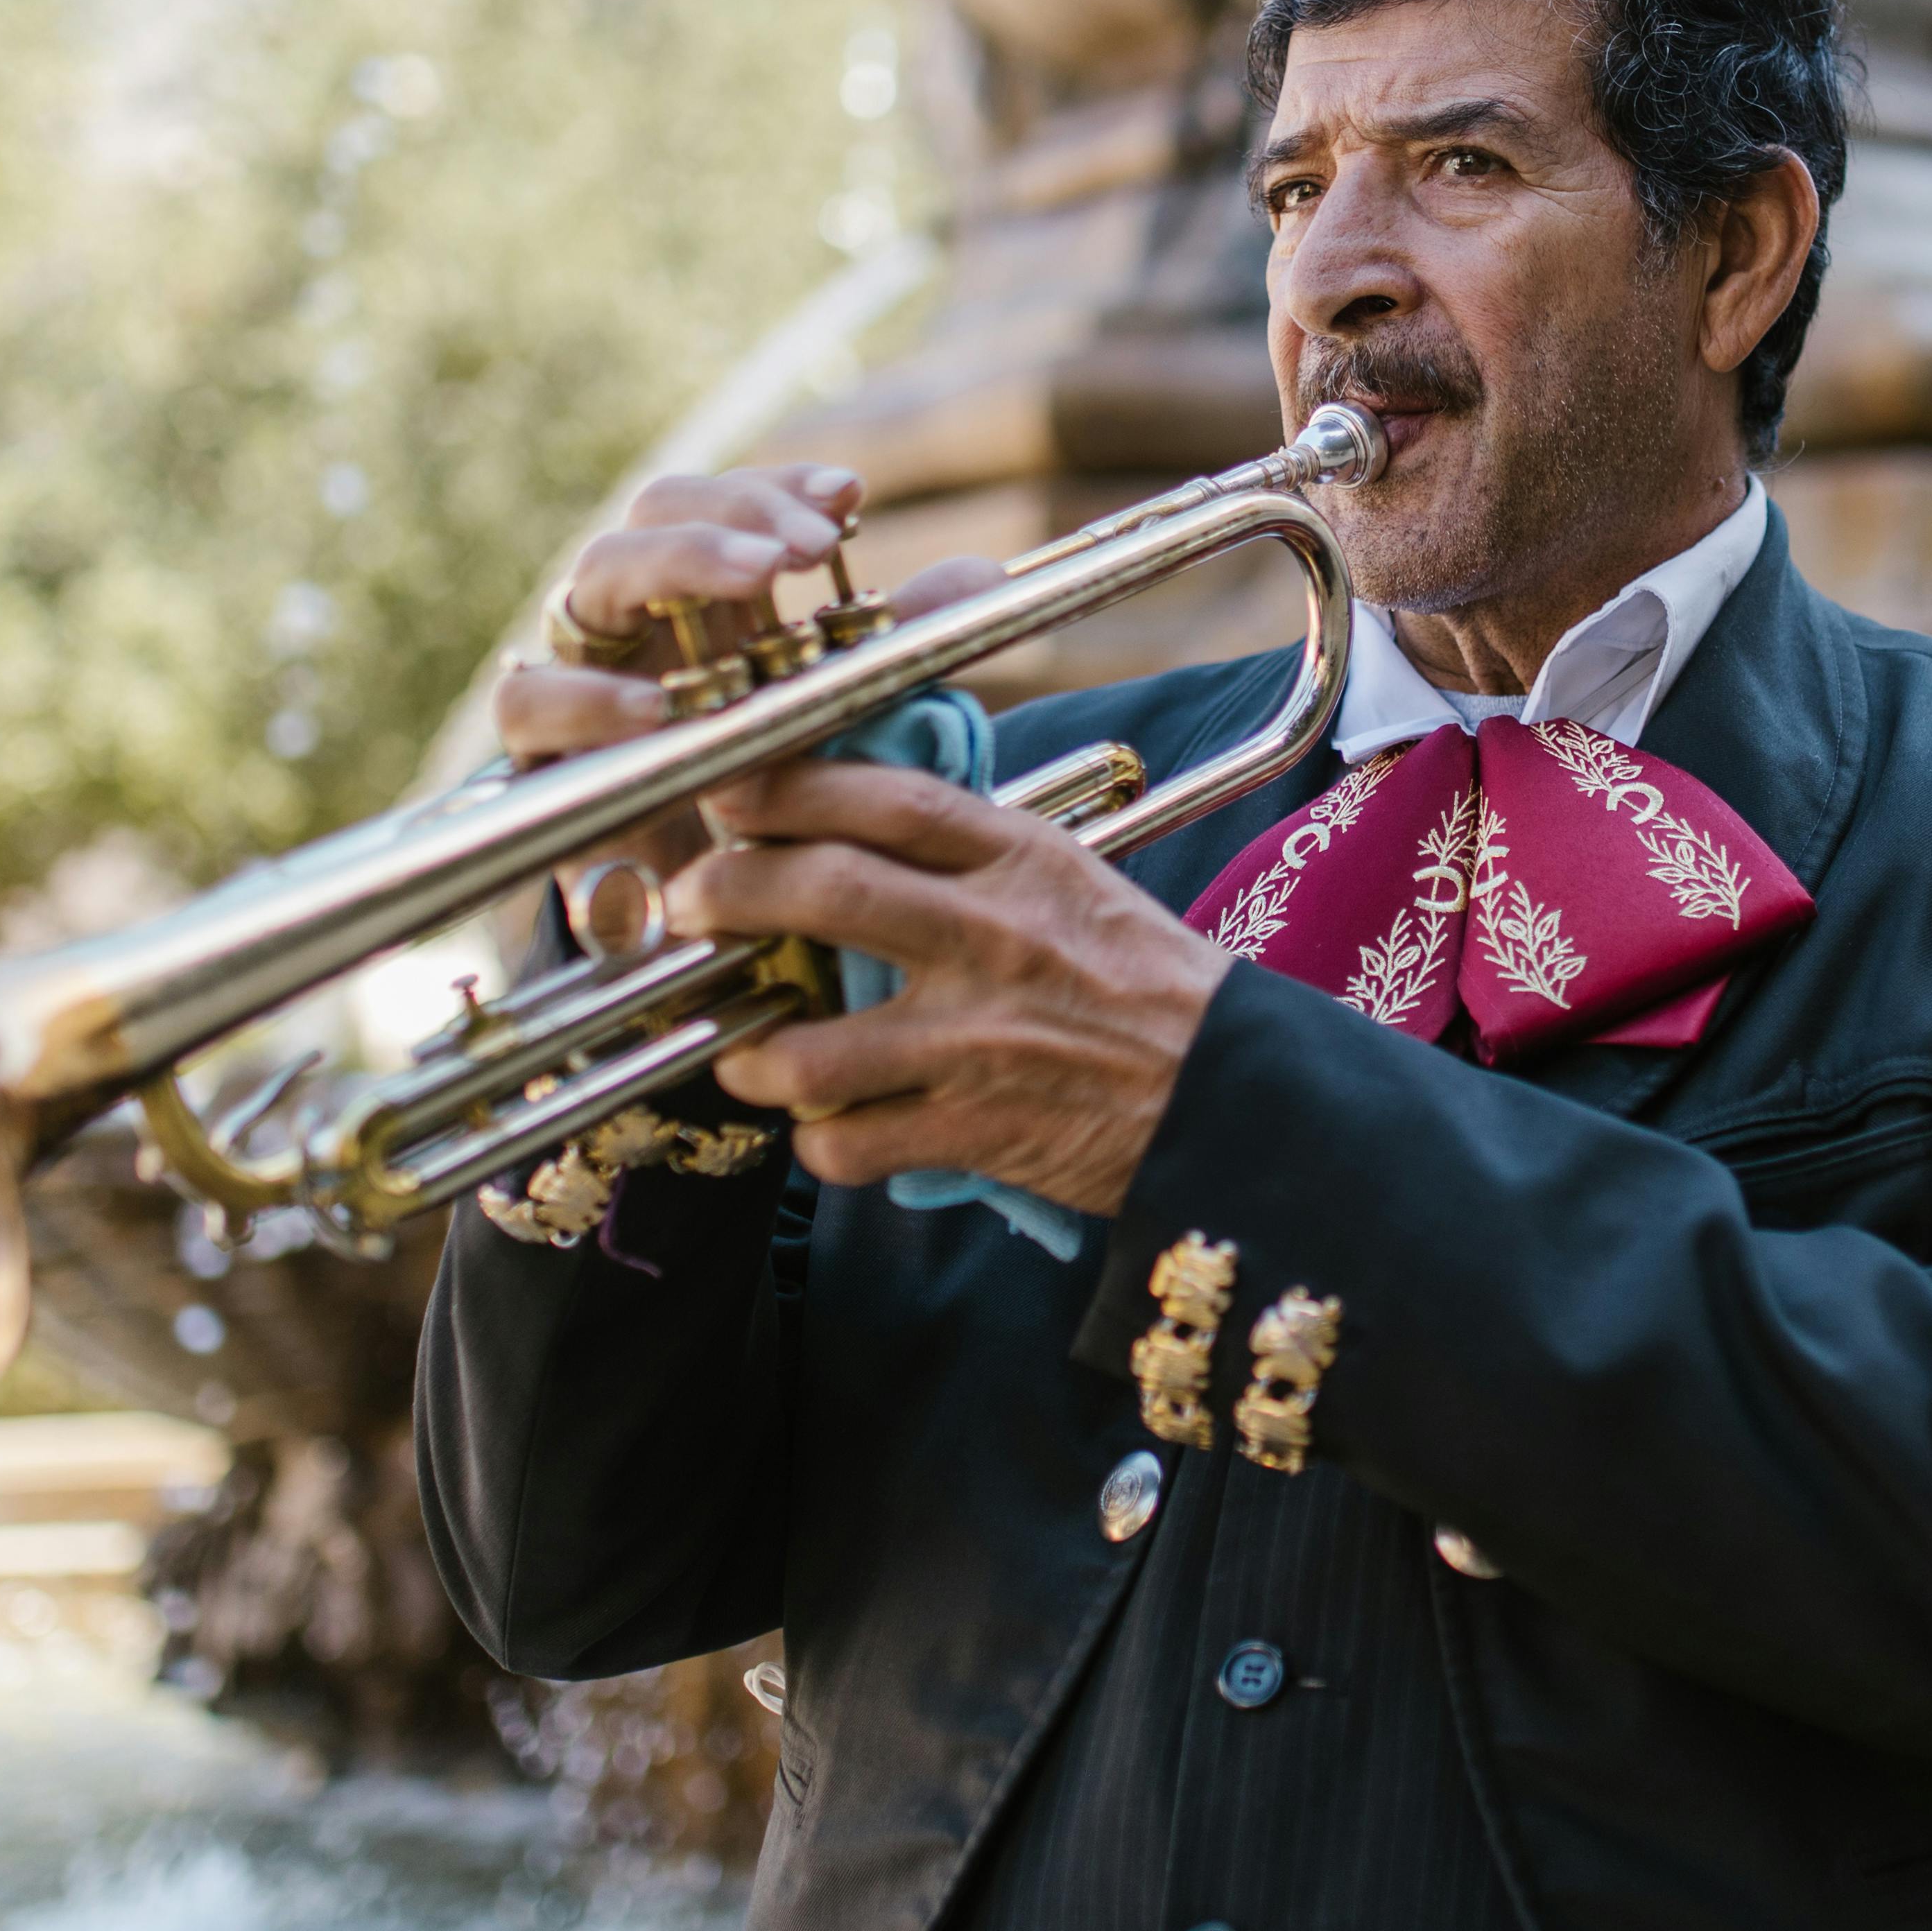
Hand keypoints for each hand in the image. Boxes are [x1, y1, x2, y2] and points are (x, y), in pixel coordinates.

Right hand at [493, 464, 991, 925]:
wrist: (696, 922)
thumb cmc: (768, 797)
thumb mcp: (844, 719)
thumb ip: (902, 645)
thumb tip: (980, 573)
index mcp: (705, 596)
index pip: (725, 502)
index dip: (777, 487)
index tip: (848, 495)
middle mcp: (638, 616)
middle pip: (655, 513)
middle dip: (734, 513)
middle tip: (804, 548)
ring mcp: (582, 671)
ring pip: (589, 582)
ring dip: (673, 567)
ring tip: (755, 579)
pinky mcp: (543, 751)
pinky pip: (532, 703)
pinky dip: (587, 696)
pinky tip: (656, 708)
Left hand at [663, 756, 1230, 1220]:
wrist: (1241, 1093)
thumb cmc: (1147, 986)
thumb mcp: (1071, 882)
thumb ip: (969, 853)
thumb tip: (852, 821)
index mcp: (1020, 859)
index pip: (879, 795)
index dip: (780, 784)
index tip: (721, 787)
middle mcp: (994, 936)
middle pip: (824, 889)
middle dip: (726, 891)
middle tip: (690, 903)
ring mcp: (983, 1038)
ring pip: (812, 1045)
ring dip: (752, 1055)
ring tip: (744, 1055)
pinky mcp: (980, 1129)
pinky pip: (853, 1143)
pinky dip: (822, 1146)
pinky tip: (831, 1134)